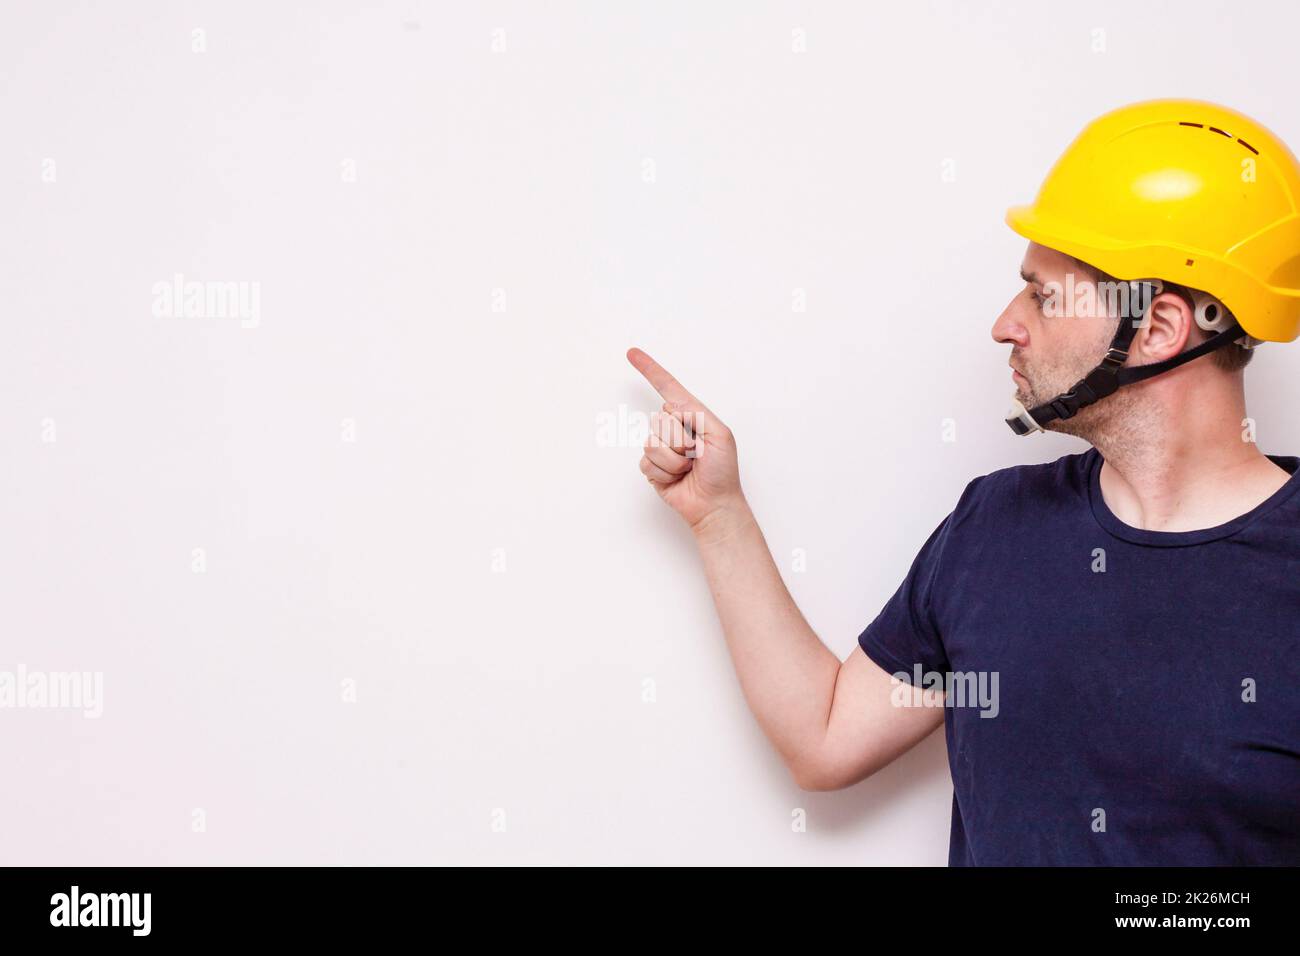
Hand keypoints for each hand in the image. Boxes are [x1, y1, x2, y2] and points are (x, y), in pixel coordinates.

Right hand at [626, 347, 746, 531]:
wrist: (714, 504)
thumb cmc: (722, 471)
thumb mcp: (721, 435)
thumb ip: (697, 414)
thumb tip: (671, 407)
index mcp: (691, 416)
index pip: (668, 388)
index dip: (650, 369)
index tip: (632, 353)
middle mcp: (674, 428)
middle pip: (661, 420)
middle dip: (681, 440)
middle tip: (697, 455)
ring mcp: (662, 447)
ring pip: (653, 442)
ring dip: (674, 460)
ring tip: (688, 468)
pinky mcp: (652, 466)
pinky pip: (647, 461)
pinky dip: (665, 472)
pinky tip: (677, 478)